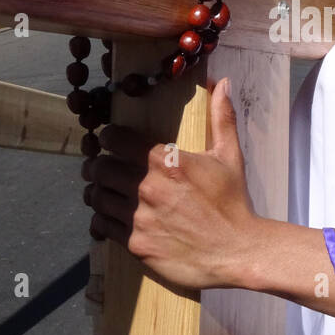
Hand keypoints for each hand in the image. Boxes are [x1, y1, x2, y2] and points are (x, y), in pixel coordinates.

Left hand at [88, 77, 260, 290]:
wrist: (238, 252)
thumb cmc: (233, 203)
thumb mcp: (229, 156)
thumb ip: (221, 117)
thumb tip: (221, 83)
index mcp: (165, 161)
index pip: (115, 139)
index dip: (109, 138)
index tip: (111, 141)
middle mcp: (146, 187)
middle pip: (99, 168)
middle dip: (99, 165)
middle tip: (104, 168)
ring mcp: (139, 217)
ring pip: (96, 196)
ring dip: (97, 192)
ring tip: (105, 191)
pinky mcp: (135, 244)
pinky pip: (101, 226)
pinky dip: (101, 219)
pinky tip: (109, 217)